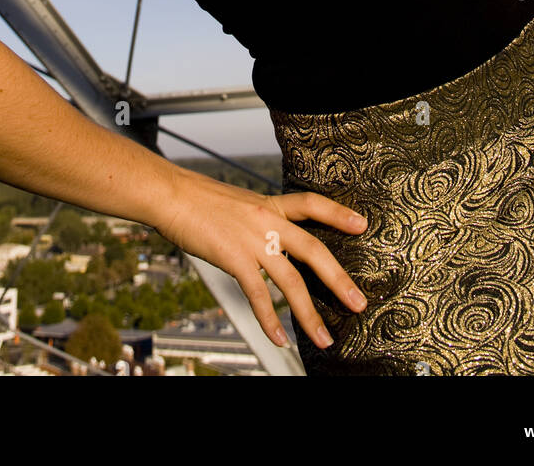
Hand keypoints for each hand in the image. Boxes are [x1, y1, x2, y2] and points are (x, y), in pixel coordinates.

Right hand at [152, 166, 367, 349]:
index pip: (312, 204)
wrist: (171, 194)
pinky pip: (258, 294)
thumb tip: (268, 237)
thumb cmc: (198, 199)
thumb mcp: (238, 203)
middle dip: (339, 279)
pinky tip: (278, 339)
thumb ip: (257, 220)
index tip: (363, 224)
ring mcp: (252, 240)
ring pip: (291, 280)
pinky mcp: (234, 258)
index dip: (338, 214)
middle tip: (359, 303)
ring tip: (324, 339)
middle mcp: (267, 221)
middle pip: (313, 249)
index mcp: (269, 204)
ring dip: (309, 314)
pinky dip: (269, 319)